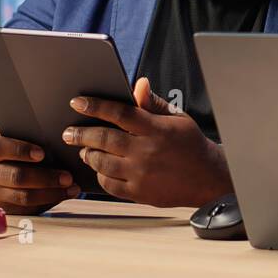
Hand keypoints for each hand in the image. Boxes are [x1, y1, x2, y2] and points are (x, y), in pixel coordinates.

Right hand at [0, 126, 80, 214]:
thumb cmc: (7, 144)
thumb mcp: (8, 134)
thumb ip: (23, 132)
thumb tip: (52, 127)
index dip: (20, 150)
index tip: (42, 153)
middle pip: (15, 177)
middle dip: (44, 178)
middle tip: (67, 176)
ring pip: (23, 197)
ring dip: (51, 193)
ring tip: (71, 187)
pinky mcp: (4, 207)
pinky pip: (27, 208)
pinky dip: (49, 202)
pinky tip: (65, 195)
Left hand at [63, 77, 232, 207]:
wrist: (208, 178)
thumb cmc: (191, 145)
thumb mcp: (177, 118)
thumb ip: (153, 103)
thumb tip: (138, 84)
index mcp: (156, 129)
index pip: (119, 113)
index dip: (95, 106)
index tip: (77, 102)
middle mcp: (146, 151)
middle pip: (104, 139)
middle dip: (81, 134)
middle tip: (69, 132)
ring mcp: (141, 174)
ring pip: (102, 163)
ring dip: (88, 154)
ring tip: (83, 149)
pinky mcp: (139, 193)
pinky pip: (109, 184)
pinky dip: (99, 175)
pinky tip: (98, 168)